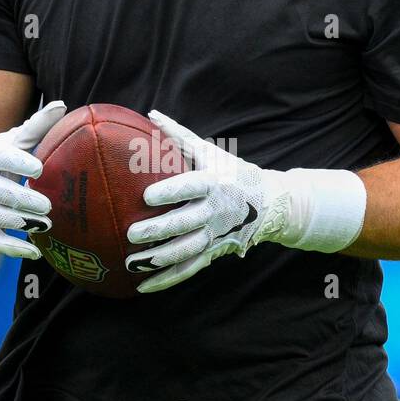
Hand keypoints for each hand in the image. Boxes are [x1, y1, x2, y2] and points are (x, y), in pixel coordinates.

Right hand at [0, 101, 66, 258]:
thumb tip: (62, 106)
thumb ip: (35, 127)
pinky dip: (13, 249)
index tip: (38, 169)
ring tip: (46, 225)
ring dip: (21, 223)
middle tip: (48, 204)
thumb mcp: (9, 141)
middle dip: (23, 200)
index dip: (18, 164)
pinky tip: (35, 253)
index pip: (0, 159)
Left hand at [124, 109, 289, 292]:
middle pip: (185, 223)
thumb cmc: (230, 170)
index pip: (191, 187)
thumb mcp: (209, 151)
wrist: (268, 202)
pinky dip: (166, 279)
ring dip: (158, 260)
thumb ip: (179, 135)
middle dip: (158, 230)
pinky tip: (142, 286)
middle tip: (132, 233)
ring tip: (131, 262)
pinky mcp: (213, 252)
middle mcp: (214, 211)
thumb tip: (151, 114)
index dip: (170, 193)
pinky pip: (188, 268)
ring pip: (186, 251)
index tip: (147, 196)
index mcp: (213, 183)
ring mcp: (214, 235)